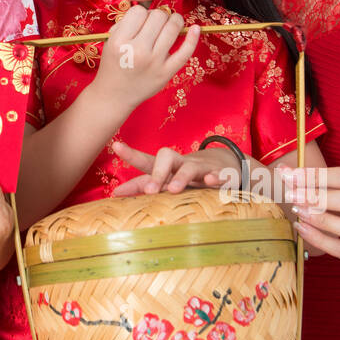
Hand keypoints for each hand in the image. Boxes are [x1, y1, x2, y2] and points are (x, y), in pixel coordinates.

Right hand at [88, 6, 199, 115]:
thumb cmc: (112, 66)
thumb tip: (148, 10)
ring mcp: (154, 62)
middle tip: (156, 23)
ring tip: (172, 22)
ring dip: (175, 20)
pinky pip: (185, 52)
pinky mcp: (166, 73)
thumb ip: (125, 24)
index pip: (139, 11)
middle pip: (158, 16)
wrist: (113, 96)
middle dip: (158, 15)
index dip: (141, 13)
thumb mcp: (110, 41)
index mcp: (120, 41)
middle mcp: (138, 50)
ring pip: (172, 27)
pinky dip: (193, 38)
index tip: (141, 20)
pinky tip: (196, 28)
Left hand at [110, 142, 241, 195]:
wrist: (225, 166)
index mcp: (166, 167)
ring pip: (190, 168)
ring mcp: (202, 169)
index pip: (146, 161)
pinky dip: (216, 177)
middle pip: (166, 158)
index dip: (131, 155)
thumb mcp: (167, 181)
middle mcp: (181, 164)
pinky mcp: (221, 175)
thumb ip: (143, 185)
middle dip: (157, 173)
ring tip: (174, 190)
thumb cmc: (187, 176)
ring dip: (181, 177)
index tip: (115, 146)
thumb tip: (115, 193)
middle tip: (149, 190)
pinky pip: (219, 175)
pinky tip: (211, 181)